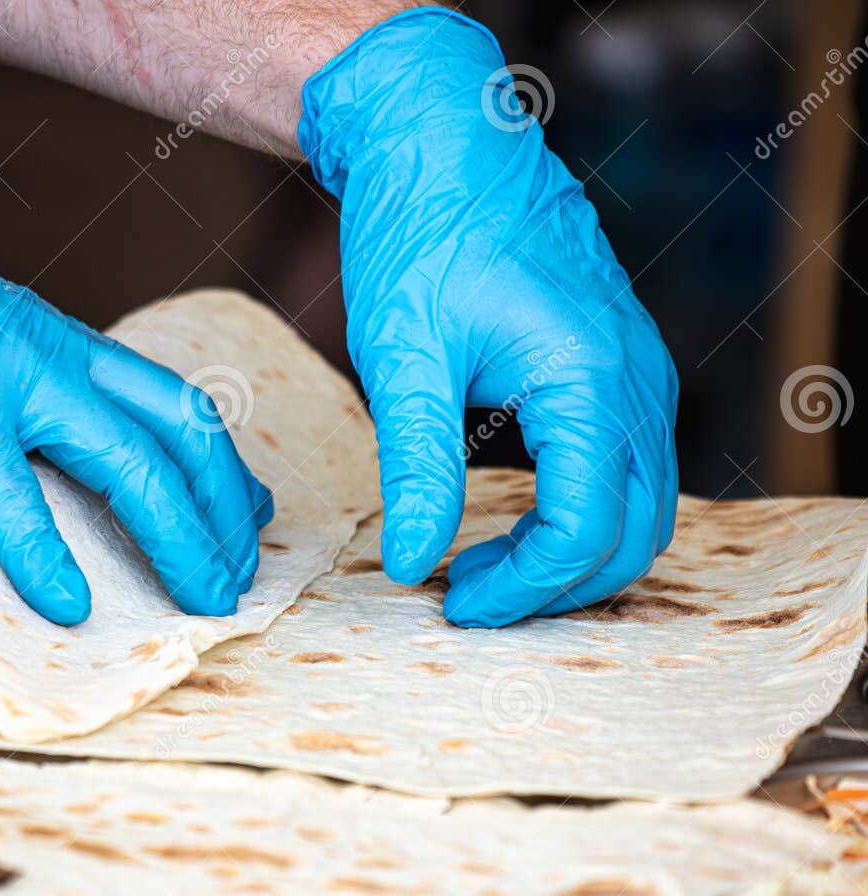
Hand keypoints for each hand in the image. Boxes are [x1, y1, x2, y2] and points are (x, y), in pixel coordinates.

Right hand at [0, 132, 271, 626]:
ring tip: (198, 599)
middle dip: (224, 507)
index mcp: (53, 342)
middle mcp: (51, 350)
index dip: (219, 465)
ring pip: (128, 457)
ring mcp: (6, 372)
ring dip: (177, 534)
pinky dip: (45, 552)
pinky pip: (10, 488)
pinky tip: (67, 601)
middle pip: (179, 427)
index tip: (247, 514)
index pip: (168, 400)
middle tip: (238, 574)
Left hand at [298, 7, 677, 627]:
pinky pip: (630, 467)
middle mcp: (634, 379)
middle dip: (554, 586)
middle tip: (465, 596)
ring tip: (482, 567)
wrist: (445, 141)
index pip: (585, 528)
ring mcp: (638, 371)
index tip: (452, 605)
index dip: (524, 588)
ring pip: (641, 505)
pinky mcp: (620, 365)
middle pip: (632, 532)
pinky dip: (584, 513)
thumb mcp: (404, 356)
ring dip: (572, 555)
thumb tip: (412, 560)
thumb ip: (415, 466)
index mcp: (588, 378)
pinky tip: (509, 519)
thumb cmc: (422, 234)